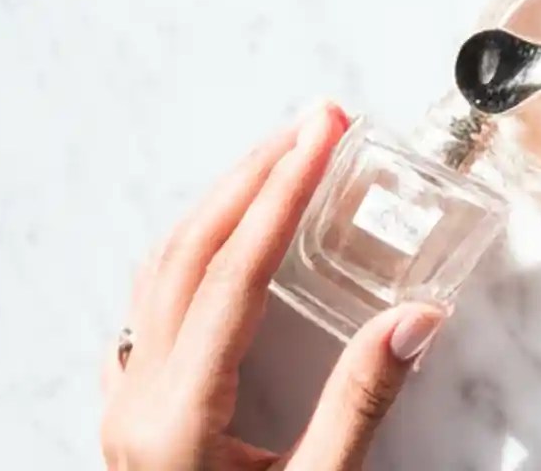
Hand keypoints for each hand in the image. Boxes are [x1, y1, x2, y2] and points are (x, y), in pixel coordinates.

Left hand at [101, 104, 443, 469]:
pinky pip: (151, 307)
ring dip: (220, 206)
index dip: (283, 196)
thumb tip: (414, 320)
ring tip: (278, 160)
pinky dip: (193, 252)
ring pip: (163, 272)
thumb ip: (359, 407)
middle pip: (189, 254)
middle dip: (253, 176)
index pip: (235, 276)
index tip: (321, 135)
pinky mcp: (133, 411)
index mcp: (179, 418)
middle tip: (312, 123)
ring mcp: (126, 402)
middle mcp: (138, 399)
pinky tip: (222, 237)